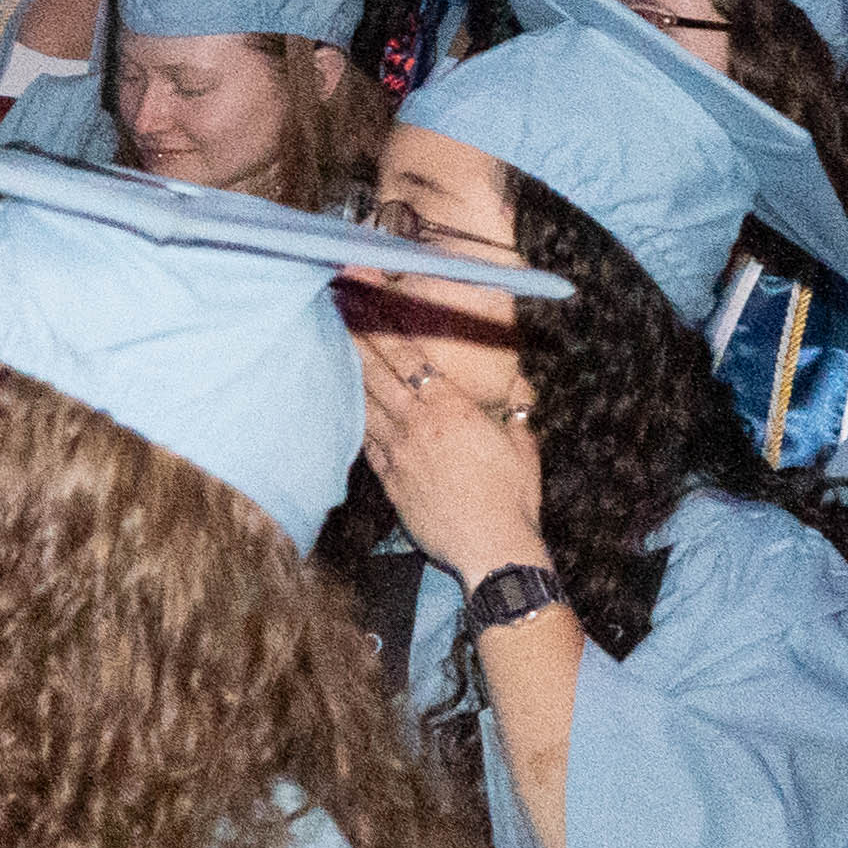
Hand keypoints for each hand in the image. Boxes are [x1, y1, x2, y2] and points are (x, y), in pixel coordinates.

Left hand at [348, 323, 549, 586]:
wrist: (492, 549)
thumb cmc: (514, 498)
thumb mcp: (523, 446)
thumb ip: (514, 415)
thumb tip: (516, 396)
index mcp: (453, 408)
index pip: (412, 356)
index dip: (386, 324)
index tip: (368, 298)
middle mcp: (419, 424)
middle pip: (377, 370)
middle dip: (355, 333)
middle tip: (334, 304)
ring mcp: (399, 452)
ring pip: (364, 399)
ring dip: (344, 367)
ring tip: (324, 338)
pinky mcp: (389, 479)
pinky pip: (362, 438)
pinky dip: (349, 412)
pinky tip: (336, 396)